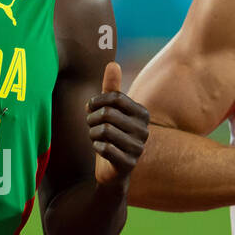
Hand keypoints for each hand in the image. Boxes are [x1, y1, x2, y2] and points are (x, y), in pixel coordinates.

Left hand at [89, 62, 149, 184]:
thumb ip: (111, 89)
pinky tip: (99, 149)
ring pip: (104, 131)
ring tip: (94, 137)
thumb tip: (112, 63)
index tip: (90, 108)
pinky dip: (96, 147)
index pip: (115, 98)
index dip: (96, 101)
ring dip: (92, 134)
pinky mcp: (129, 163)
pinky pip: (105, 148)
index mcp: (142, 113)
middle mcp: (144, 130)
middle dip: (92, 119)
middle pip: (107, 114)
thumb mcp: (110, 112)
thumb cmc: (111, 136)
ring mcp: (138, 148)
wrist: (112, 170)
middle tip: (90, 125)